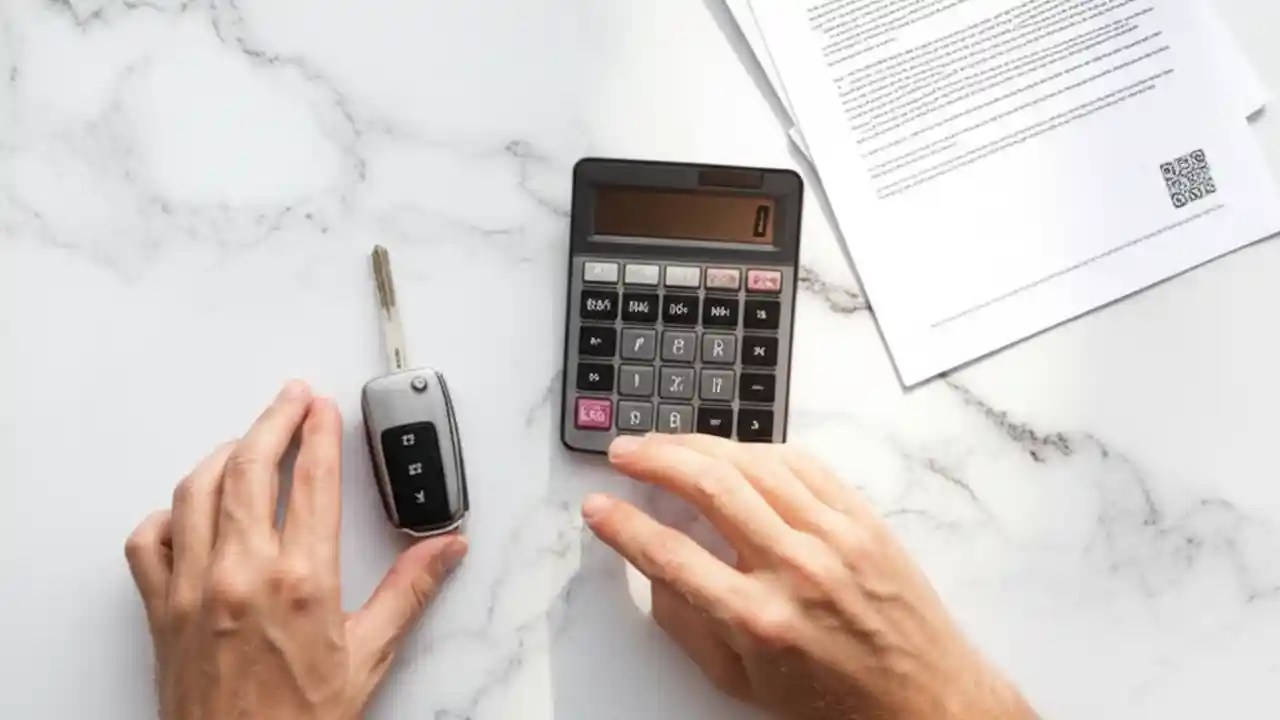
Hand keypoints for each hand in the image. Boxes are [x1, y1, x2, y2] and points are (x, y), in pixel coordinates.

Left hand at [124, 381, 467, 719]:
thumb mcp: (369, 656)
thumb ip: (409, 591)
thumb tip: (446, 548)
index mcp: (302, 581)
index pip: (312, 481)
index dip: (319, 433)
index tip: (325, 409)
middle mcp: (242, 574)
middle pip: (249, 466)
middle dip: (273, 420)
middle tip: (291, 398)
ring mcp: (193, 587)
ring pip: (196, 490)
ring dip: (224, 453)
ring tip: (247, 439)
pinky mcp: (159, 608)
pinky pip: (149, 540)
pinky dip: (168, 514)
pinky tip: (190, 509)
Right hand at [582, 434, 1034, 719]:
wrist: (924, 698)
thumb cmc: (830, 699)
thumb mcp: (740, 682)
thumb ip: (687, 624)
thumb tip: (652, 565)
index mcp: (757, 620)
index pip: (669, 555)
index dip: (622, 525)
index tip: (596, 505)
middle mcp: (795, 569)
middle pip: (710, 488)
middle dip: (655, 459)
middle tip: (622, 452)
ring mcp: (834, 537)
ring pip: (754, 463)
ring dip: (699, 443)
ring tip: (664, 441)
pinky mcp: (863, 519)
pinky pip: (803, 464)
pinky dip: (758, 449)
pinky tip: (730, 449)